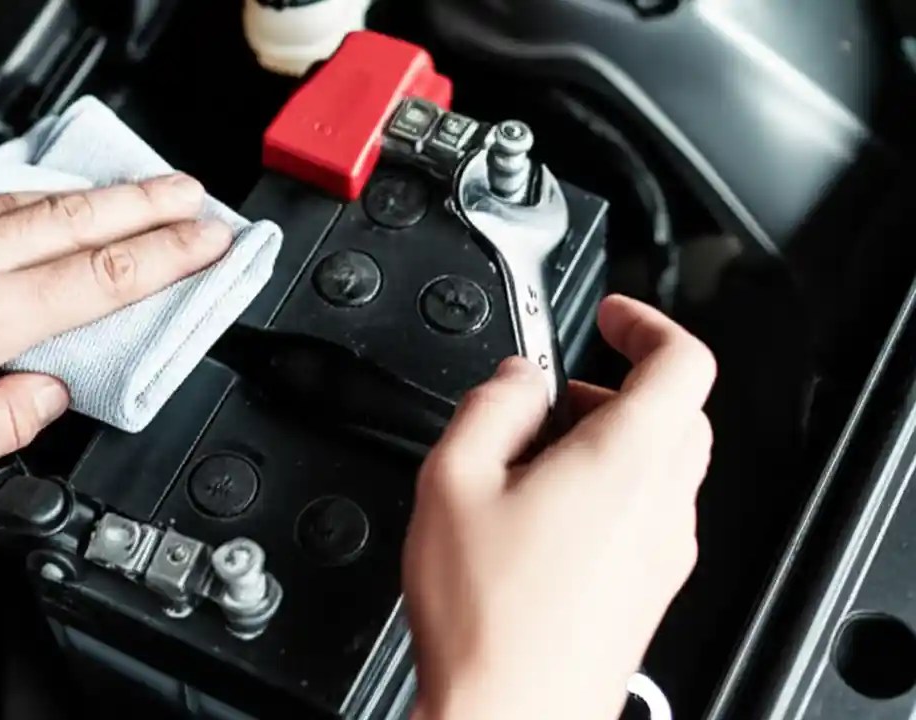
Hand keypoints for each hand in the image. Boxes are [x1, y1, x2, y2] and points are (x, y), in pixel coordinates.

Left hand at [0, 174, 229, 507]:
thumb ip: (6, 422)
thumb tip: (53, 393)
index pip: (98, 277)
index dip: (167, 258)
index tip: (208, 243)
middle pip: (73, 219)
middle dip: (146, 202)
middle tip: (194, 194)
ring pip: (21, 201)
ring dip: (88, 195)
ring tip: (133, 191)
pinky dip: (18, 203)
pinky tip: (33, 207)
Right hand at [403, 295, 715, 719]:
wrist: (513, 715)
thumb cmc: (489, 619)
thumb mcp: (452, 482)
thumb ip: (489, 405)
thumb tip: (516, 377)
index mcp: (625, 461)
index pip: (683, 360)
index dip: (648, 323)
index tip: (611, 318)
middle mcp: (662, 504)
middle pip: (677, 412)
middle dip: (618, 387)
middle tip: (556, 397)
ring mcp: (664, 551)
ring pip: (662, 464)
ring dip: (611, 439)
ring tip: (532, 464)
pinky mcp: (650, 587)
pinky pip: (647, 511)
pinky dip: (610, 488)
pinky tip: (541, 518)